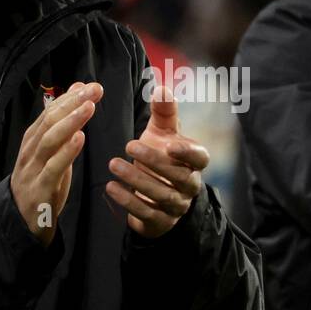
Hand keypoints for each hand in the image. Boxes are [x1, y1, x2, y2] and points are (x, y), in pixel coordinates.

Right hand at [11, 81, 101, 245]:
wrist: (21, 222)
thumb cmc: (41, 183)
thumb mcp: (52, 153)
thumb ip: (63, 126)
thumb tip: (77, 92)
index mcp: (32, 140)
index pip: (49, 113)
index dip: (69, 97)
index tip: (91, 86)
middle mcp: (30, 151)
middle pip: (49, 122)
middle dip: (72, 104)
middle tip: (94, 90)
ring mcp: (33, 170)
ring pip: (48, 141)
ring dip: (70, 122)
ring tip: (88, 107)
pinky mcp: (40, 190)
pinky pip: (53, 168)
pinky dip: (66, 152)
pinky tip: (80, 139)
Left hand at [106, 85, 208, 238]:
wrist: (153, 194)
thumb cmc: (161, 154)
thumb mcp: (162, 132)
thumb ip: (164, 111)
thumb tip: (161, 87)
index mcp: (195, 163)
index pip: (200, 158)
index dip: (188, 152)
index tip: (169, 144)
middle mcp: (190, 186)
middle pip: (178, 176)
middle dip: (153, 161)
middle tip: (128, 145)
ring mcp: (176, 206)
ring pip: (162, 195)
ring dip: (137, 179)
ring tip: (113, 164)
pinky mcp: (160, 221)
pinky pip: (146, 213)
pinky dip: (127, 200)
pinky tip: (110, 187)